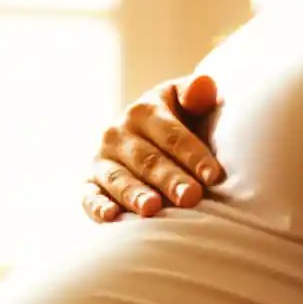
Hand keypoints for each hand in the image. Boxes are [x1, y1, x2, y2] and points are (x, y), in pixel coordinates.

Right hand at [83, 74, 222, 221]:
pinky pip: (89, 196)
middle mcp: (117, 133)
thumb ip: (198, 93)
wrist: (146, 138)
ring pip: (118, 178)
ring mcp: (101, 159)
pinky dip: (97, 206)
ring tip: (152, 209)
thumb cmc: (180, 123)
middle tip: (190, 197)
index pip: (172, 135)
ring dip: (134, 194)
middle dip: (169, 179)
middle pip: (147, 159)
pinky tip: (111, 217)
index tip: (213, 176)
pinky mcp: (88, 183)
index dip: (193, 155)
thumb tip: (204, 86)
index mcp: (144, 111)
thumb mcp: (188, 103)